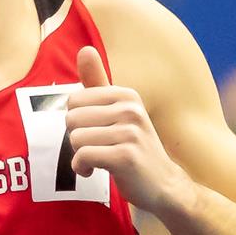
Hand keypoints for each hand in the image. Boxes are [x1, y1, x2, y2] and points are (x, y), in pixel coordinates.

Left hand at [65, 46, 191, 214]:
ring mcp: (130, 133)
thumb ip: (98, 83)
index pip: (74, 100)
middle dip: (77, 138)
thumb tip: (85, 49)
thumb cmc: (135, 148)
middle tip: (97, 148)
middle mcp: (130, 109)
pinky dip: (81, 167)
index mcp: (126, 95)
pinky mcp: (126, 157)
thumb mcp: (119, 112)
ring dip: (79, 155)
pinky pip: (82, 156)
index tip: (95, 132)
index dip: (77, 121)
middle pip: (72, 119)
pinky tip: (94, 171)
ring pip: (75, 139)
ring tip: (98, 159)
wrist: (163, 185)